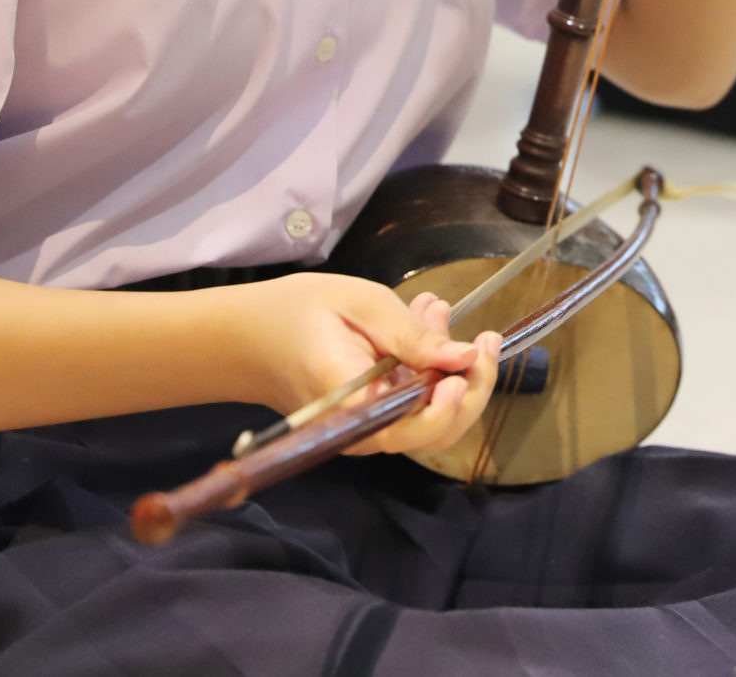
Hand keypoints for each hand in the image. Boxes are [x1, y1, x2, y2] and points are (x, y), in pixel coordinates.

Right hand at [219, 272, 499, 456]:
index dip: (454, 400)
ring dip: (454, 370)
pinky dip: (433, 368)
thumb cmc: (300, 312)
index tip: (471, 354)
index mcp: (352, 406)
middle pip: (437, 432)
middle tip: (483, 336)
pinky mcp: (374, 420)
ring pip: (434, 420)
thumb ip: (412, 336)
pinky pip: (415, 405)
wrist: (252, 335)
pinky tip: (425, 322)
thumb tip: (465, 358)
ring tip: (438, 312)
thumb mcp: (361, 304)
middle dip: (472, 385)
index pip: (417, 427)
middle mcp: (362, 432)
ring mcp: (369, 431)